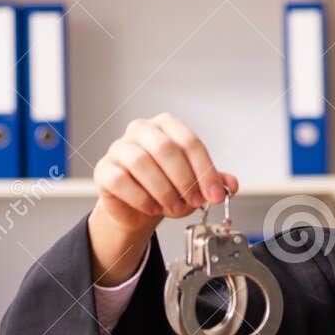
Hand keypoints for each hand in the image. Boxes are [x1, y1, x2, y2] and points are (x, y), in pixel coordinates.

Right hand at [87, 113, 237, 284]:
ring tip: (174, 208)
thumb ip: (212, 181)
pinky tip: (152, 208)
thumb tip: (230, 185)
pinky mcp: (104, 170)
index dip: (205, 171)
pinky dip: (141, 198)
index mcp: (166, 126)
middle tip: (194, 202)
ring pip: (141, 163)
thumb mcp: (193, 183)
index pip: (189, 142)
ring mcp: (119, 148)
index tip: (215, 195)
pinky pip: (121, 181)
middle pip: (165, 149)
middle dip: (184, 180)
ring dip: (163, 191)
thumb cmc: (165, 187)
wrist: (137, 207)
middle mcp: (141, 130)